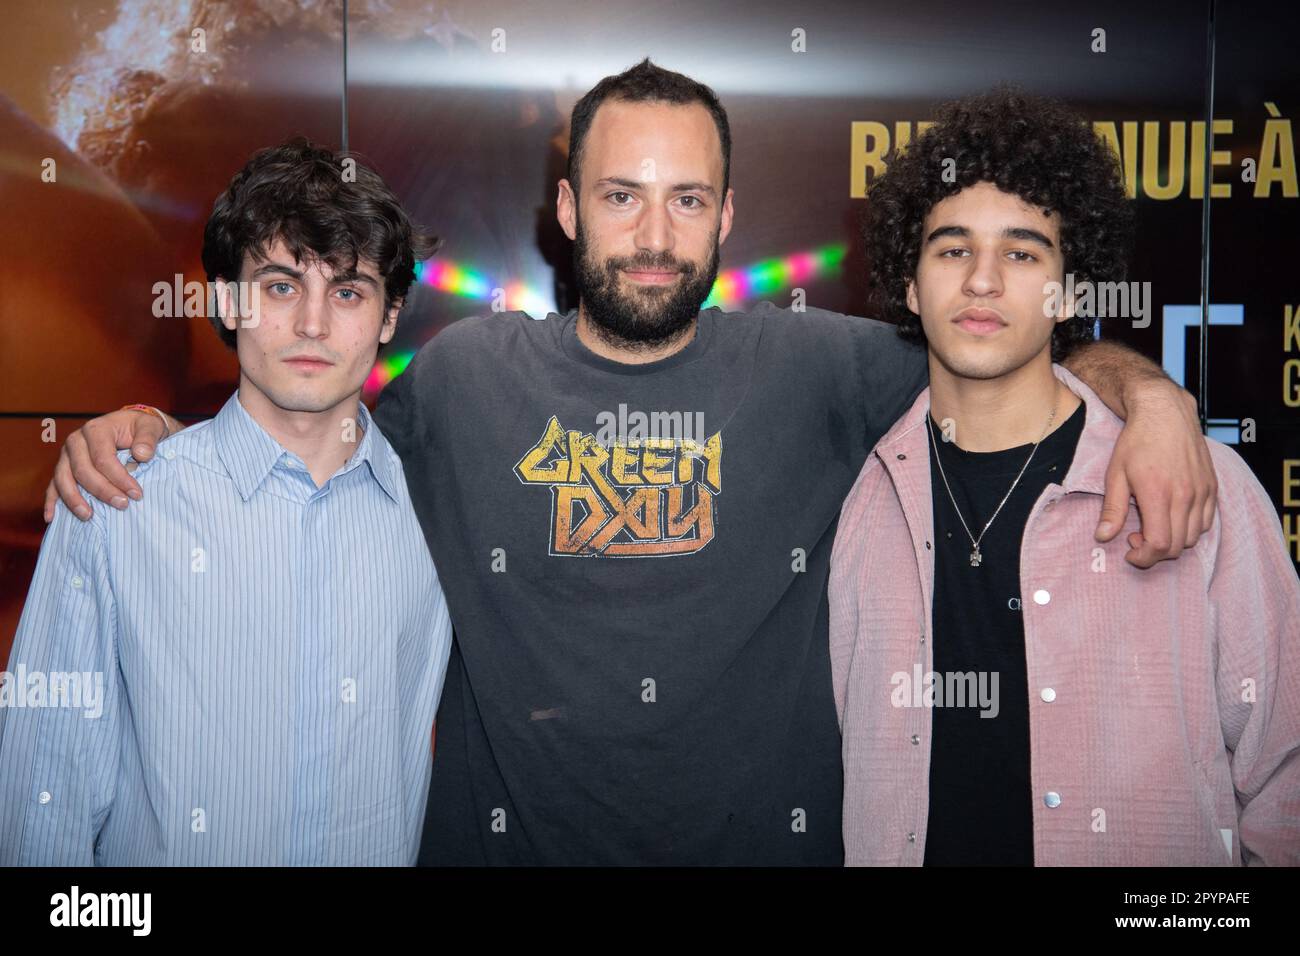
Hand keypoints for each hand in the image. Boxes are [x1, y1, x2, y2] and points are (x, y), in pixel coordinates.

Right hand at [43, 409, 169, 521]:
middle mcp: (76, 441)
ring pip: (63, 479)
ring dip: (74, 499)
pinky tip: (51, 517)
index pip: (103, 458)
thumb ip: (148, 438)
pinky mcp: (63, 466)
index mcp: (96, 429)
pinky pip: (53, 484)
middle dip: (102, 491)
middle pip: (82, 470)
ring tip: (88, 516)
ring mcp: (67, 454)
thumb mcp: (150, 426)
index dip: (119, 478)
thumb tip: (141, 455)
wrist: (130, 426)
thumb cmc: (140, 427)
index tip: (136, 494)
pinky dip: (51, 501)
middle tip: (122, 505)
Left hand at [1095, 384, 1217, 567]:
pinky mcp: (1212, 486)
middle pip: (1178, 546)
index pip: (1159, 544)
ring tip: (1153, 526)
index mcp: (1158, 494)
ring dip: (1173, 542)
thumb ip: (1112, 509)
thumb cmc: (1137, 441)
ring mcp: (1203, 491)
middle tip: (1136, 538)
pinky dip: (1190, 529)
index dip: (1144, 557)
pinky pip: (1206, 521)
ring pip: (1194, 537)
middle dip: (1155, 552)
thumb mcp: (1115, 474)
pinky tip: (1171, 516)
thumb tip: (1103, 536)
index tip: (1129, 552)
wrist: (1165, 412)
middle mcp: (1185, 495)